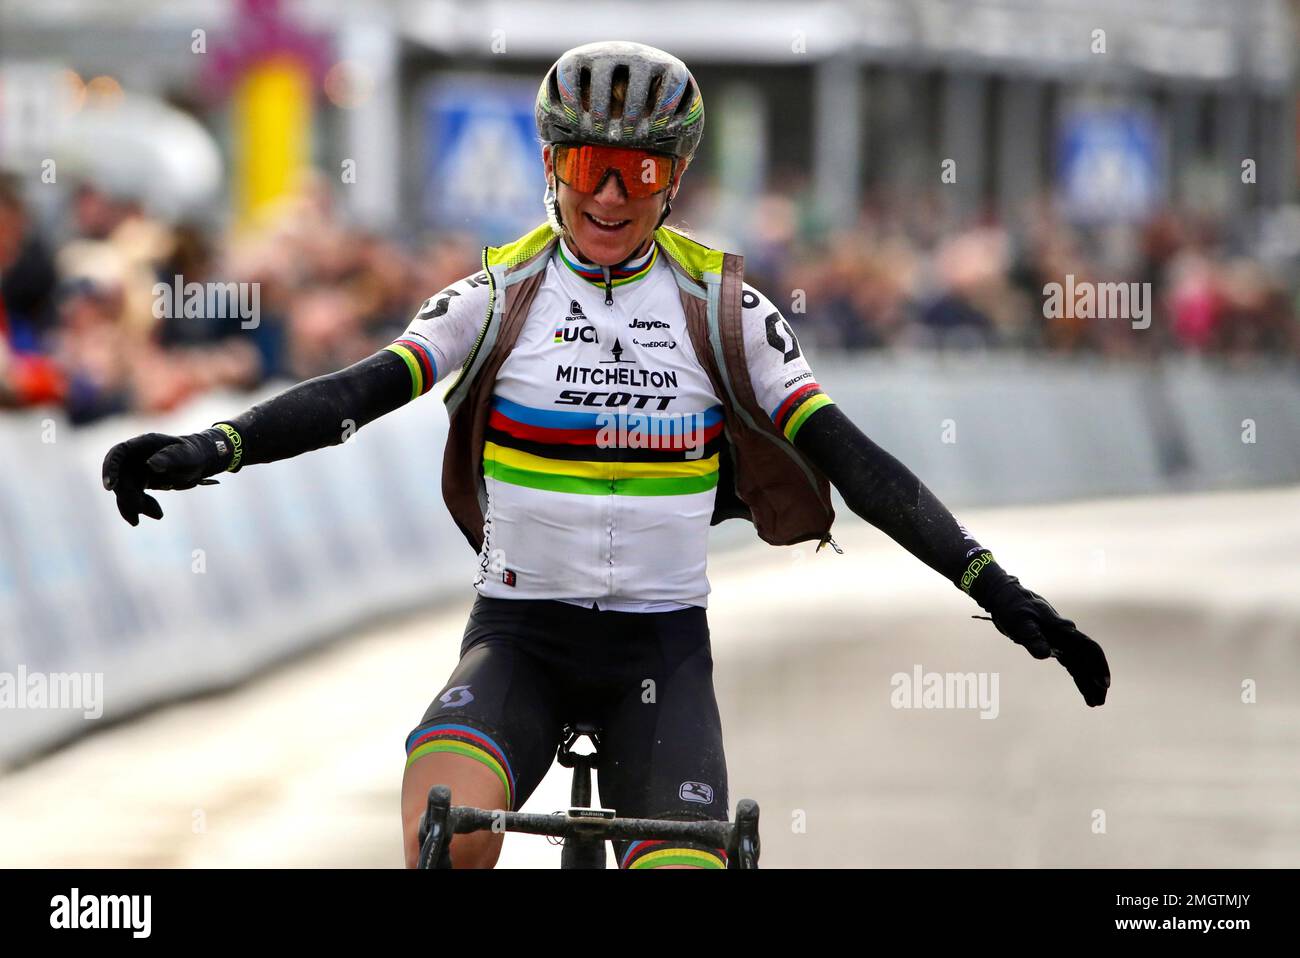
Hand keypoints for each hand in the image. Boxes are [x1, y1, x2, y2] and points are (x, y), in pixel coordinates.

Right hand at [101, 430, 227, 525]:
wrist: (200, 461)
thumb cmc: (194, 454)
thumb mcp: (186, 455)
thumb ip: (170, 458)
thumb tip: (151, 465)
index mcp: (143, 444)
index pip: (117, 453)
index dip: (110, 469)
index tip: (110, 486)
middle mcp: (134, 456)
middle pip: (120, 477)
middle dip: (128, 496)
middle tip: (143, 509)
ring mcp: (135, 469)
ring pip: (125, 490)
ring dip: (135, 505)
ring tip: (158, 514)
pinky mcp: (139, 482)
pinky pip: (133, 496)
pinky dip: (141, 507)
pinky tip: (157, 513)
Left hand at [973, 568, 1110, 706]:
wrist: (1005, 597)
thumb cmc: (1012, 607)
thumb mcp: (1020, 623)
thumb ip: (1032, 638)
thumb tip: (1046, 655)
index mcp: (1063, 630)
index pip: (1088, 649)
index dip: (1098, 665)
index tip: (1103, 683)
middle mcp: (1066, 636)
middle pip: (1088, 660)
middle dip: (1095, 680)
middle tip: (1099, 702)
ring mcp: (1061, 641)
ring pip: (1081, 664)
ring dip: (1088, 682)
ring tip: (1094, 702)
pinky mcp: (1054, 645)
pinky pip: (1072, 664)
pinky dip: (1078, 677)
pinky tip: (1084, 690)